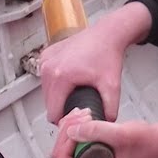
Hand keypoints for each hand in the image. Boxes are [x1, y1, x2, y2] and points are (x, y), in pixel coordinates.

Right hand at [39, 2, 151, 123]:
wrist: (107, 33)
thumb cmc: (107, 53)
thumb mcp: (112, 85)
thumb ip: (110, 108)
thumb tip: (105, 124)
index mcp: (60, 76)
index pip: (53, 112)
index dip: (65, 120)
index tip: (76, 119)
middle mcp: (48, 67)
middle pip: (48, 103)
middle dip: (62, 108)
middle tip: (80, 106)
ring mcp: (45, 60)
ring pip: (46, 91)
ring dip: (58, 96)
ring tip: (76, 94)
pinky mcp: (46, 55)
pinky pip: (47, 78)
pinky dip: (57, 82)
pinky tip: (71, 81)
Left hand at [50, 108, 157, 157]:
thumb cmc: (150, 144)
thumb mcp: (123, 135)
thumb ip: (97, 131)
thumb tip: (71, 131)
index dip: (64, 152)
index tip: (76, 132)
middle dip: (65, 137)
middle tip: (79, 117)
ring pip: (67, 155)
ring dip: (70, 132)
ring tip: (82, 114)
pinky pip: (76, 149)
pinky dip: (76, 132)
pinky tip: (84, 118)